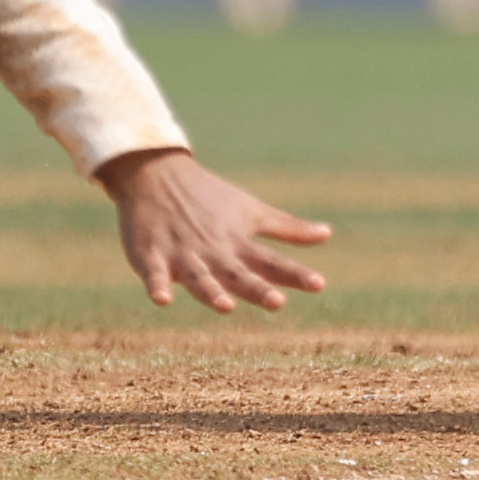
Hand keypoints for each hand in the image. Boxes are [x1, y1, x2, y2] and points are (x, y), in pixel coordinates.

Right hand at [94, 147, 332, 313]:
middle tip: (277, 302)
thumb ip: (288, 228)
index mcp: (237, 241)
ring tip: (226, 306)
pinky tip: (161, 299)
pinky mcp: (151, 254)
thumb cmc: (209, 197)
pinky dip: (157, 285)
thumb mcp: (251, 210)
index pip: (271, 261)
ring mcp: (182, 252)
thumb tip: (327, 234)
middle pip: (237, 273)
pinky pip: (154, 273)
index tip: (319, 284)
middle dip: (256, 288)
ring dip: (211, 291)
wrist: (155, 173)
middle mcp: (213, 250)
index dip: (294, 274)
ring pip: (199, 277)